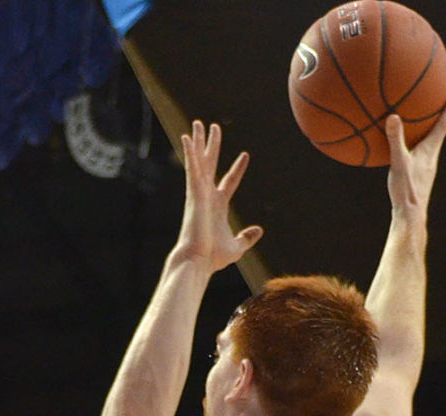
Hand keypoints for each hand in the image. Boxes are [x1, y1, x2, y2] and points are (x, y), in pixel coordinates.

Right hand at [175, 119, 262, 273]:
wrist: (197, 261)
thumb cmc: (213, 258)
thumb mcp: (237, 247)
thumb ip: (247, 237)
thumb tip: (259, 230)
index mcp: (218, 206)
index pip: (229, 181)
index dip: (237, 169)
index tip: (245, 156)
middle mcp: (207, 196)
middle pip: (210, 164)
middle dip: (212, 146)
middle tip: (214, 128)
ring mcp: (199, 193)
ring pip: (199, 161)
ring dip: (198, 141)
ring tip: (198, 123)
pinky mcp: (193, 192)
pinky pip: (191, 167)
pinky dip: (189, 152)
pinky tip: (186, 137)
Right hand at [385, 93, 445, 216]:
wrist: (410, 216)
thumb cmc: (407, 190)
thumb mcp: (399, 163)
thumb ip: (396, 140)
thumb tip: (393, 117)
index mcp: (430, 151)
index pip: (443, 124)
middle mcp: (431, 158)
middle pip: (438, 132)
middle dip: (439, 116)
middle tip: (440, 101)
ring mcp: (425, 168)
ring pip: (427, 144)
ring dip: (426, 132)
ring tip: (419, 122)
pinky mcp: (417, 177)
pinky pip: (416, 155)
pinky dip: (411, 147)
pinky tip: (399, 150)